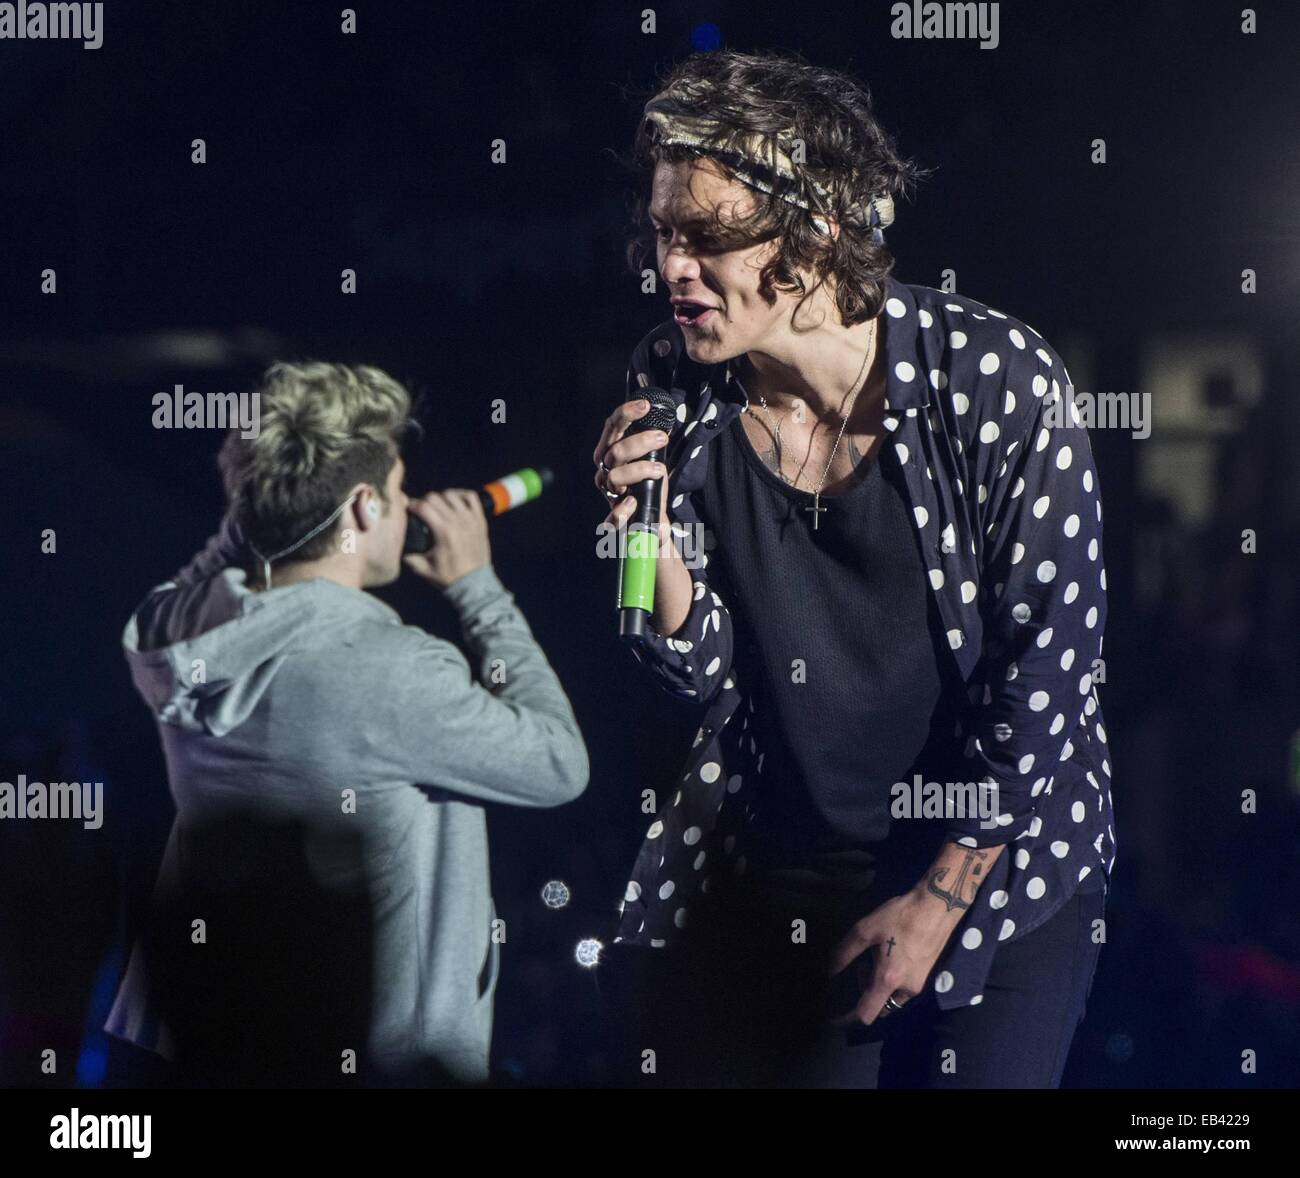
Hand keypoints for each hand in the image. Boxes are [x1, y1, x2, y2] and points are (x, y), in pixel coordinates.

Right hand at [402, 489, 490, 588]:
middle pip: (435, 497)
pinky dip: (461, 494)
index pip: (424, 506)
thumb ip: (408, 555)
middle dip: (424, 501)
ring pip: (452, 494)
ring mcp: (471, 519)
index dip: (412, 505)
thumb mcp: (423, 569)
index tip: (409, 510)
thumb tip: (397, 542)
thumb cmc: (449, 577)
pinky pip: (471, 497)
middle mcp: (458, 522)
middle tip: (421, 510)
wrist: (474, 584)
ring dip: (441, 497)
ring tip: (437, 506)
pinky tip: (454, 501)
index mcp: (444, 532)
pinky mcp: (481, 520)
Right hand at [593, 398, 670, 536]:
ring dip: (639, 470)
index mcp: (611, 453)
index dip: (626, 414)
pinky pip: (612, 515)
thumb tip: (666, 421)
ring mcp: (609, 493)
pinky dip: (621, 509)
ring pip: (615, 476)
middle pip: (615, 451)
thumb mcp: (652, 460)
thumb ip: (652, 443)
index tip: (645, 405)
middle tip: (662, 438)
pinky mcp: (615, 518)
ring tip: (660, 471)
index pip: (612, 428)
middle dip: (639, 442)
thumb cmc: (649, 486)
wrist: (650, 523)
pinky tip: (633, 502)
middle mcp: (606, 471)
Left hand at [826, 889, 960, 1026]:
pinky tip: (889, 956)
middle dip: (865, 994)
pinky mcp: (926, 976)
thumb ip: (844, 953)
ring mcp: (919, 984)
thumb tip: (829, 971)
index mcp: (888, 980)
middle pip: (879, 1007)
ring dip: (879, 987)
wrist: (938, 906)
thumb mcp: (865, 930)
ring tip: (874, 958)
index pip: (866, 1015)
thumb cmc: (900, 917)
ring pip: (892, 998)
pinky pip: (903, 989)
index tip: (835, 1020)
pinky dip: (892, 981)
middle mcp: (905, 989)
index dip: (848, 1020)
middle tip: (860, 966)